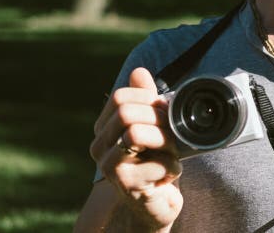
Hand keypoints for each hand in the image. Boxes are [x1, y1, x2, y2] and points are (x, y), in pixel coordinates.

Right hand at [90, 68, 182, 228]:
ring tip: (172, 151)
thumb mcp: (153, 125)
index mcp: (105, 127)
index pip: (121, 97)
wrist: (156, 202)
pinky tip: (170, 173)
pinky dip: (173, 166)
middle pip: (127, 112)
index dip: (149, 98)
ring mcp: (110, 167)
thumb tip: (139, 71)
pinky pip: (157, 163)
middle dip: (158, 118)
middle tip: (171, 131)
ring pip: (137, 134)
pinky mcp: (127, 186)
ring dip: (166, 141)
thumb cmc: (155, 159)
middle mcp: (99, 147)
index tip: (163, 109)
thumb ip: (146, 98)